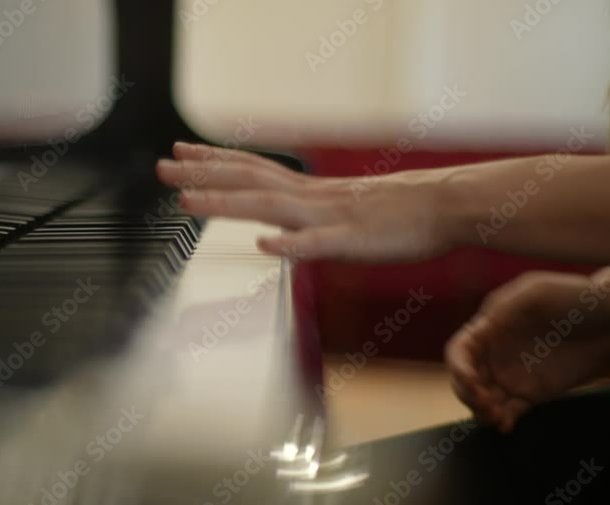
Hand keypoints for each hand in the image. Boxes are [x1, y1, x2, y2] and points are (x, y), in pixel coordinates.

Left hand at [155, 142, 467, 262]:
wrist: (447, 206)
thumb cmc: (399, 211)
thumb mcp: (343, 208)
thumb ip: (307, 214)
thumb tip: (276, 224)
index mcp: (309, 192)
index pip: (252, 169)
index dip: (214, 161)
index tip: (180, 153)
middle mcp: (312, 197)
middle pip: (248, 182)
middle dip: (202, 175)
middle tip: (162, 168)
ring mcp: (330, 217)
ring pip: (270, 208)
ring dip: (226, 204)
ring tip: (188, 203)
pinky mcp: (354, 242)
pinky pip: (319, 245)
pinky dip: (291, 245)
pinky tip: (266, 246)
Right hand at [445, 269, 609, 432]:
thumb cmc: (575, 297)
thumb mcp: (536, 291)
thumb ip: (505, 307)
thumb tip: (479, 329)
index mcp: (491, 328)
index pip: (459, 351)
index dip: (457, 366)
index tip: (471, 380)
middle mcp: (496, 353)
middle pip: (464, 380)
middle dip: (467, 394)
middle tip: (486, 403)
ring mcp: (512, 375)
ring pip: (481, 399)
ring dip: (480, 411)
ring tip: (497, 417)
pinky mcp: (531, 393)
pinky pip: (507, 411)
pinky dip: (501, 420)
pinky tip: (506, 424)